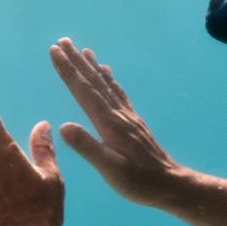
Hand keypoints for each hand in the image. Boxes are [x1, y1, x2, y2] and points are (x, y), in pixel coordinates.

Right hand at [48, 39, 183, 208]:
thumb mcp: (110, 169)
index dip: (68, 70)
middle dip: (77, 61)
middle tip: (62, 41)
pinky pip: (117, 93)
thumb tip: (63, 126)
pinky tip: (107, 73)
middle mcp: (118, 114)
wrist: (171, 184)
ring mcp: (127, 116)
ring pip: (106, 85)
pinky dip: (108, 79)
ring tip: (84, 50)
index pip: (84, 91)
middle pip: (94, 82)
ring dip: (92, 67)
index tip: (55, 51)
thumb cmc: (138, 182)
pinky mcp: (133, 121)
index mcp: (109, 123)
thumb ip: (87, 148)